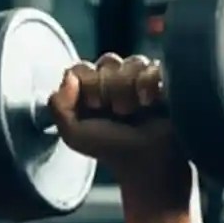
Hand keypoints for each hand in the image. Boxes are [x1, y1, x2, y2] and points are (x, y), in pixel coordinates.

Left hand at [48, 53, 179, 177]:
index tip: (93, 106)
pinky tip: (150, 103)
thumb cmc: (110, 149)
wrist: (148, 160)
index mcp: (89, 89)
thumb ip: (58, 106)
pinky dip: (148, 86)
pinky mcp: (165, 79)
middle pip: (107, 62)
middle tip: (116, 113)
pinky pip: (152, 67)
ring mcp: (141, 78)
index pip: (82, 67)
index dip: (87, 84)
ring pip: (132, 62)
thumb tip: (69, 76)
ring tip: (134, 112)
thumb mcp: (74, 134)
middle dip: (109, 90)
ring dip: (129, 91)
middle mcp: (114, 80)